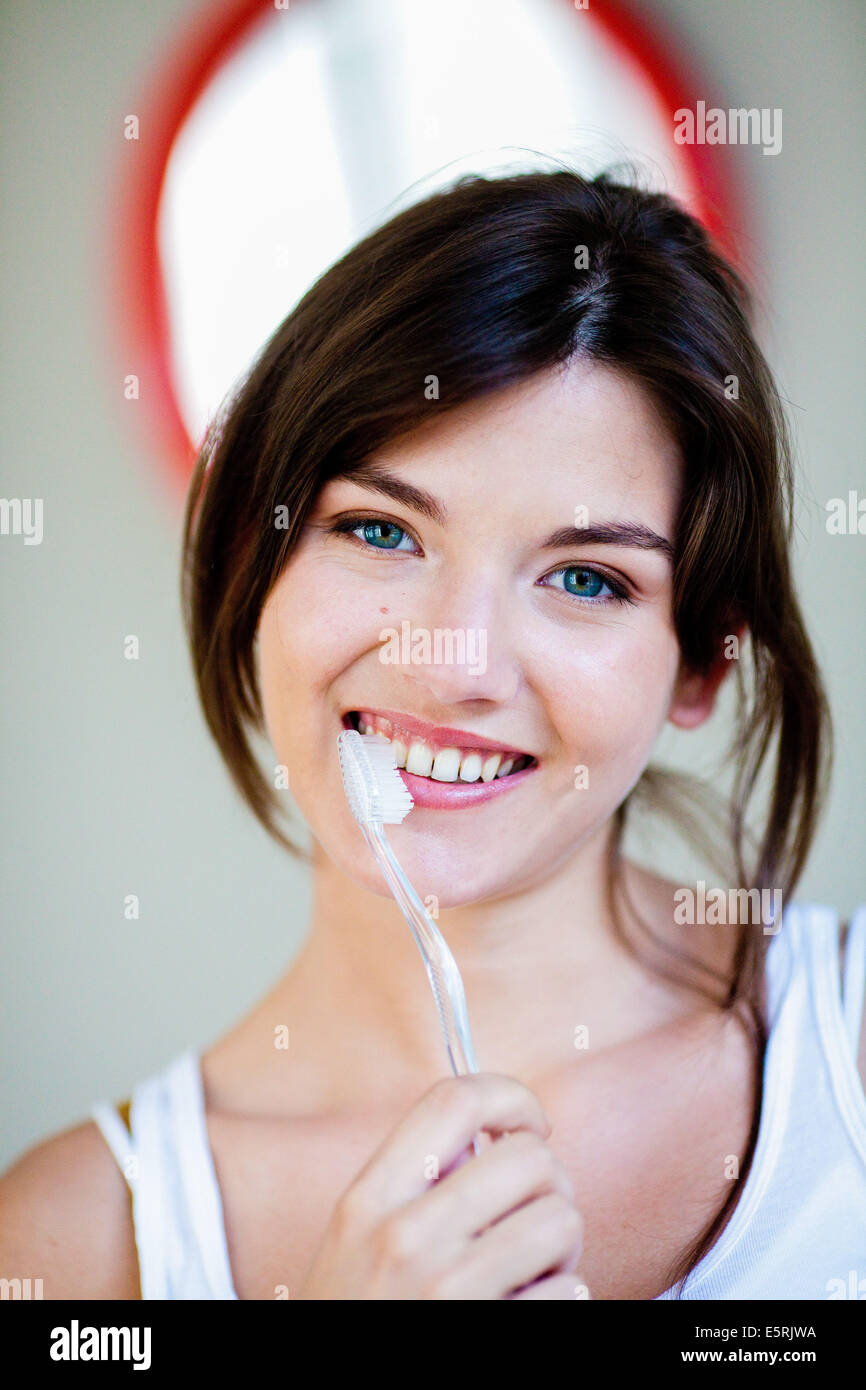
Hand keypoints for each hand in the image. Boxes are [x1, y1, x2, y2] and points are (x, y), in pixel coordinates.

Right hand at [295, 1072, 587, 1299]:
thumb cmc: (356, 1311)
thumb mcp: (357, 1237)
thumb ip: (414, 1180)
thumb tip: (495, 1133)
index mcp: (369, 1198)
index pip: (455, 1098)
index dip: (511, 1098)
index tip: (528, 1125)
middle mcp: (404, 1238)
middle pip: (529, 1157)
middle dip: (549, 1183)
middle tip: (531, 1213)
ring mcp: (446, 1292)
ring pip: (561, 1219)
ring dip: (562, 1245)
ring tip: (533, 1266)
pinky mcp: (488, 1337)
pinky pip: (569, 1292)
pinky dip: (562, 1297)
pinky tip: (526, 1309)